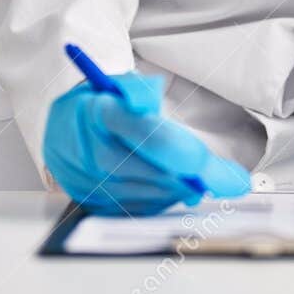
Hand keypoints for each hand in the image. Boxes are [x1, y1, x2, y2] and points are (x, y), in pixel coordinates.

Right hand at [43, 71, 250, 215]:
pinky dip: (165, 198)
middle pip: (161, 175)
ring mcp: (93, 184)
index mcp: (101, 114)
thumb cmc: (98, 105)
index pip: (155, 140)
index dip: (197, 159)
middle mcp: (95, 154)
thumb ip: (142, 92)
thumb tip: (153, 100)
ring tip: (198, 176)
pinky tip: (172, 184)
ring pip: (156, 195)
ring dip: (184, 188)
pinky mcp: (96, 205)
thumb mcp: (119, 84)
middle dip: (202, 179)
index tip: (233, 177)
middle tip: (231, 181)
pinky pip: (144, 209)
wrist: (60, 131)